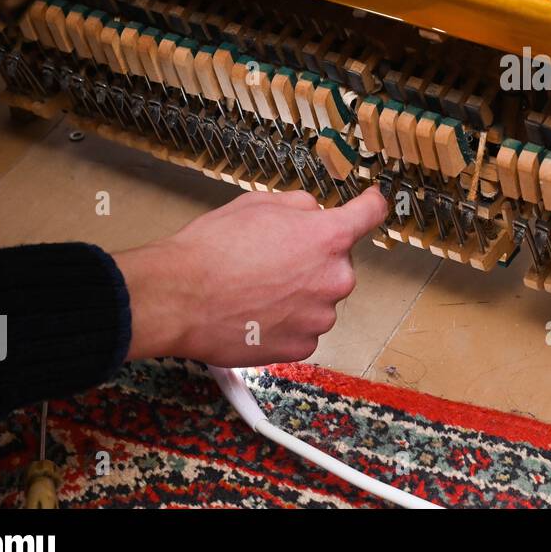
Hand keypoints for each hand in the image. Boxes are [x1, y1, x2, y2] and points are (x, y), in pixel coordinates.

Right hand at [116, 187, 387, 366]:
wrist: (179, 298)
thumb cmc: (212, 250)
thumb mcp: (258, 204)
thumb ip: (300, 206)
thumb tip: (315, 213)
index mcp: (328, 238)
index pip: (370, 213)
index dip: (369, 205)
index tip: (371, 204)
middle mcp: (334, 278)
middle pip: (337, 263)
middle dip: (313, 260)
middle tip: (272, 260)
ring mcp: (320, 316)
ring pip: (320, 299)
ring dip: (299, 294)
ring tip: (256, 289)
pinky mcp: (302, 346)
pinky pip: (304, 328)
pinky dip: (287, 322)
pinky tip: (256, 312)